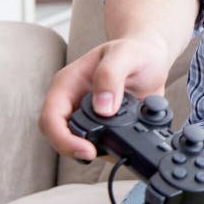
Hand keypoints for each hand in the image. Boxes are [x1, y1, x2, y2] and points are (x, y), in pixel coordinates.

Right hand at [38, 37, 171, 160]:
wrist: (152, 57)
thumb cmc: (135, 50)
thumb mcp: (125, 55)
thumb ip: (110, 75)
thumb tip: (103, 108)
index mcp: (68, 84)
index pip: (51, 118)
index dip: (63, 139)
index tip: (86, 150)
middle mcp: (74, 102)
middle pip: (61, 136)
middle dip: (77, 149)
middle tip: (101, 153)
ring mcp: (89, 116)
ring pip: (81, 144)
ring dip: (100, 149)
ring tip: (123, 143)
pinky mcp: (106, 126)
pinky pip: (104, 145)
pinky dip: (116, 147)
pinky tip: (131, 140)